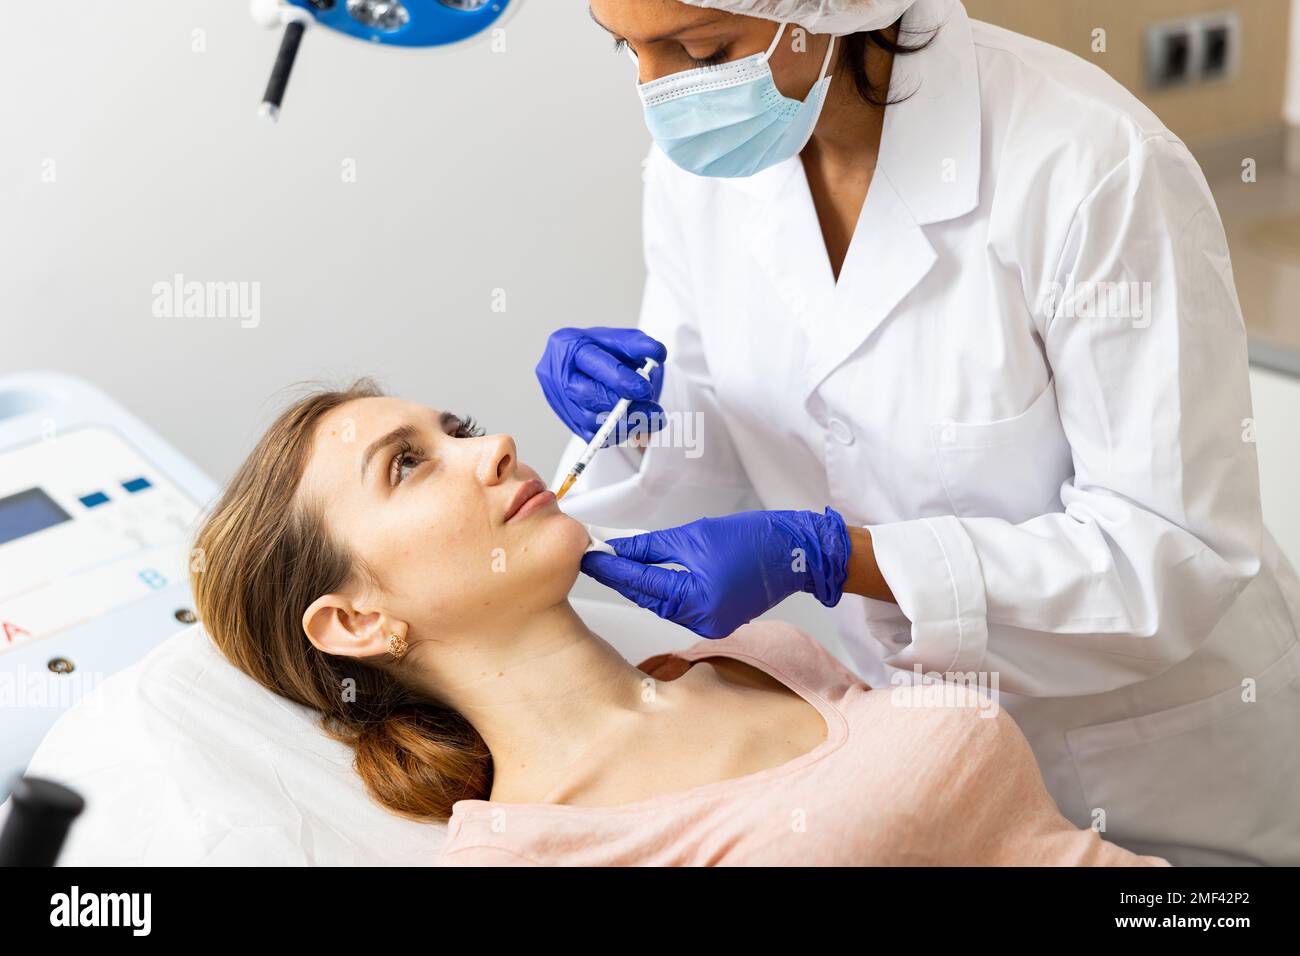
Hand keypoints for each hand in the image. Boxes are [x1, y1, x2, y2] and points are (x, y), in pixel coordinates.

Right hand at [535, 327, 667, 443]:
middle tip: (654, 412)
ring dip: (624, 424)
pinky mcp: (567, 419)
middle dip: (622, 405)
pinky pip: (590, 435)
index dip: (620, 379)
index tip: (645, 390)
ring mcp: (558, 399)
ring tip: (652, 419)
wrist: (598, 367)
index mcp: (567, 343)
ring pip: (588, 419)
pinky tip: (636, 425)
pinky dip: (616, 433)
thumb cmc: (609, 351)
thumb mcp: (626, 341)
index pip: (592, 363)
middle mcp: (555, 372)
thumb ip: (641, 345)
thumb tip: (657, 353)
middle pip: (585, 394)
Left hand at [580, 508, 850, 638]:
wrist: (796, 551)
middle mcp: (702, 619)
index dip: (611, 567)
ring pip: (661, 604)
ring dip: (641, 585)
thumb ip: (652, 546)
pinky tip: (647, 577)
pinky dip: (663, 592)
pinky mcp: (718, 622)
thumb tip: (619, 548)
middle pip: (647, 597)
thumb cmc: (753, 538)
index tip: (590, 556)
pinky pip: (680, 607)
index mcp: (695, 598)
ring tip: (616, 564)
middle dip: (622, 577)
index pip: (639, 582)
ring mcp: (711, 624)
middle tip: (596, 558)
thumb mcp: (695, 535)